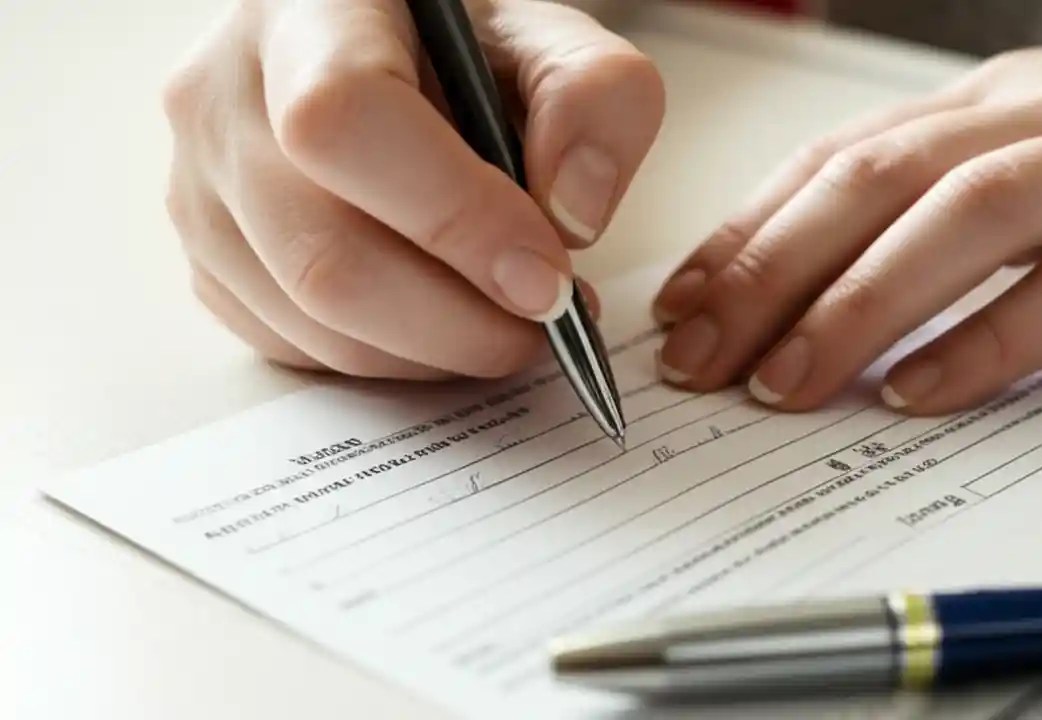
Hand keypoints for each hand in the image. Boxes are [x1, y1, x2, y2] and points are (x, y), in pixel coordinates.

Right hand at [164, 0, 662, 378]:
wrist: (379, 59)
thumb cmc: (459, 52)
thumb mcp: (548, 43)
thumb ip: (595, 100)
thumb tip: (570, 219)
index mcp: (305, 11)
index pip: (346, 121)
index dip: (454, 219)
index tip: (545, 279)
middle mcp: (223, 98)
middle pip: (325, 256)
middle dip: (459, 322)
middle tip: (546, 324)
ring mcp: (200, 189)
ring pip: (314, 322)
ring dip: (436, 351)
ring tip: (508, 320)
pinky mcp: (209, 263)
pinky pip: (301, 351)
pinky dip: (395, 361)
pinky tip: (443, 319)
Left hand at [651, 32, 1041, 412]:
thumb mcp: (1027, 159)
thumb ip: (928, 209)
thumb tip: (804, 285)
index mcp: (984, 105)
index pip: (835, 161)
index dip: (746, 233)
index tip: (679, 307)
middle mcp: (1037, 115)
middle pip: (876, 183)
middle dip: (770, 273)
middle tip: (700, 358)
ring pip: (967, 218)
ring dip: (860, 303)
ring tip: (786, 382)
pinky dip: (995, 338)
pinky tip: (925, 390)